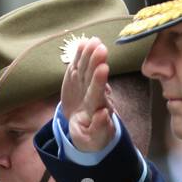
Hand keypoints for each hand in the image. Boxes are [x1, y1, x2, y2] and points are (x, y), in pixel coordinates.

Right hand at [61, 37, 115, 152]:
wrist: (82, 126)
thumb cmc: (89, 136)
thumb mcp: (92, 140)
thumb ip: (98, 129)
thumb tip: (103, 114)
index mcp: (96, 109)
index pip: (97, 94)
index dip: (99, 81)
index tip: (103, 69)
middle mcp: (93, 93)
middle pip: (94, 77)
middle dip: (96, 63)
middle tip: (100, 49)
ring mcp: (86, 85)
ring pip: (87, 69)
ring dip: (90, 55)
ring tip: (93, 41)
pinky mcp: (78, 80)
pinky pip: (79, 66)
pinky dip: (80, 55)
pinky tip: (83, 43)